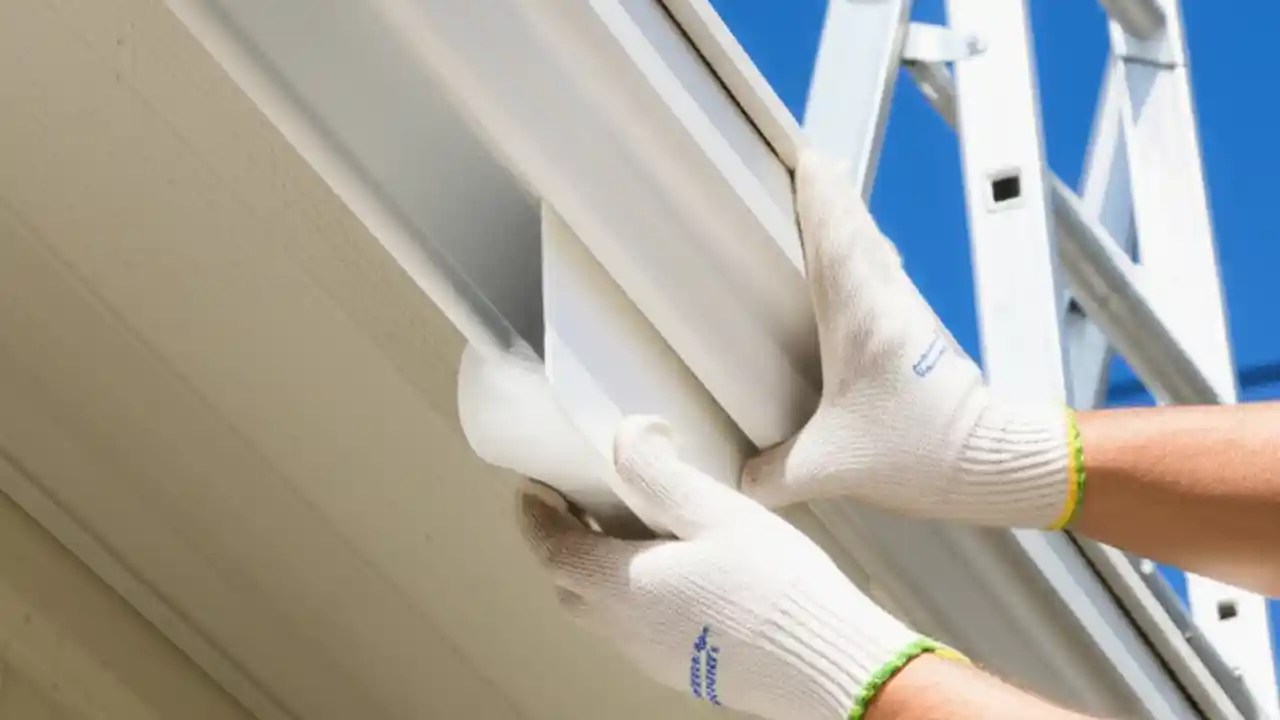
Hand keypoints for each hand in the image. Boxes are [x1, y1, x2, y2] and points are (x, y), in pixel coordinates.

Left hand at [518, 417, 954, 719]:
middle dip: (563, 545)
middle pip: (570, 586)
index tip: (531, 491)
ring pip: (605, 613)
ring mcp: (656, 657)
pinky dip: (635, 597)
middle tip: (577, 507)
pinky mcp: (687, 670)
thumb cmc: (773, 590)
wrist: (828, 666)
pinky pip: (639, 630)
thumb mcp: (714, 512)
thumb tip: (626, 434)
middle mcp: (627, 630)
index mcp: (622, 587)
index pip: (552, 551)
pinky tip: (677, 573)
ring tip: (630, 532)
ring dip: (600, 572)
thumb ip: (659, 471)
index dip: (534, 518)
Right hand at [741, 151, 1082, 529]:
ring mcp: (909, 316)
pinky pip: (886, 273)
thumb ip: (773, 477)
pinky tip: (859, 258)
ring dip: (850, 220)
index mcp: (860, 323)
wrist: (994, 462)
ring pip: (874, 248)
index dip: (818, 196)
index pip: (834, 240)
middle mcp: (887, 306)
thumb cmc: (923, 456)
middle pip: (855, 231)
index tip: (805, 158)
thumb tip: (740, 480)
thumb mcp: (830, 470)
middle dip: (830, 194)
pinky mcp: (922, 333)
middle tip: (808, 161)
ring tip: (827, 197)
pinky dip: (867, 251)